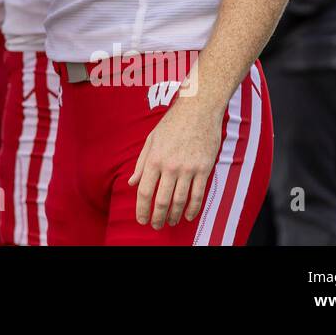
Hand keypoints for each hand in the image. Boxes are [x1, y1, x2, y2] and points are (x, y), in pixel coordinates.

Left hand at [127, 96, 223, 229]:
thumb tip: (131, 182)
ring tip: (170, 222)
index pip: (144, 191)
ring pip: (180, 200)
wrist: (199, 110)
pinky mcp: (204, 169)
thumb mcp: (151, 139)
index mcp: (154, 159)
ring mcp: (188, 168)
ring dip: (174, 215)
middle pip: (161, 200)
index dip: (141, 209)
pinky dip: (193, 209)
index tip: (141, 219)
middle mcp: (170, 166)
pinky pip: (198, 195)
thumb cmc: (172, 122)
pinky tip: (187, 215)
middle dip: (157, 217)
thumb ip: (141, 163)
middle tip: (156, 226)